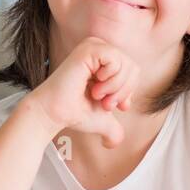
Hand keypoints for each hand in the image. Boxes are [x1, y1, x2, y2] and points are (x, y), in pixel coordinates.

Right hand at [23, 37, 140, 148]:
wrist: (56, 114)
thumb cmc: (74, 113)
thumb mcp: (102, 119)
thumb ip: (113, 128)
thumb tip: (111, 144)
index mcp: (103, 59)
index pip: (134, 71)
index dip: (126, 92)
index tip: (108, 105)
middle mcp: (99, 48)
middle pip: (133, 68)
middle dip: (122, 92)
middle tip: (103, 102)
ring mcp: (93, 46)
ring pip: (126, 64)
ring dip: (115, 88)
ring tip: (96, 95)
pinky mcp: (88, 49)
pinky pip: (116, 61)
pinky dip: (110, 80)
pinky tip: (93, 86)